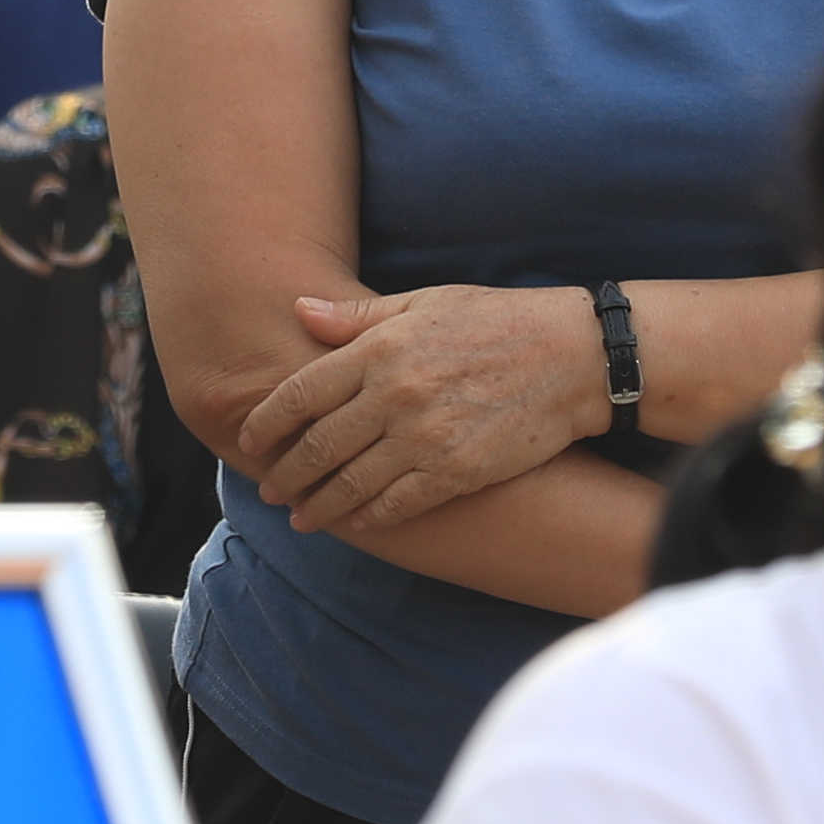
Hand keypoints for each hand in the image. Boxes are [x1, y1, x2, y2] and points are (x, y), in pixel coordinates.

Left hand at [244, 284, 603, 541]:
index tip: (250, 440)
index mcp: (380, 348)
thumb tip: (299, 309)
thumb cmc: (498, 321)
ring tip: (302, 518)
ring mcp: (424, 437)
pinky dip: (369, 516)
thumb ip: (358, 316)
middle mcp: (394, 394)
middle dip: (286, 474)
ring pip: (350, 483)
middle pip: (318, 446)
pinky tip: (355, 521)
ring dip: (319, 506)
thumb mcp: (425, 302)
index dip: (267, 421)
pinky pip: (396, 504)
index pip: (301, 392)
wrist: (573, 357)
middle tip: (268, 490)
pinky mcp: (455, 471)